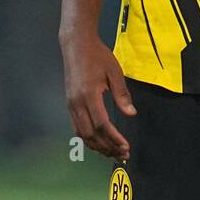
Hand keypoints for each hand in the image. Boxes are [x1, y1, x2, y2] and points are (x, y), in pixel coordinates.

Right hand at [61, 33, 135, 159]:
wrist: (77, 44)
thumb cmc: (97, 55)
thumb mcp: (114, 72)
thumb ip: (122, 94)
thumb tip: (131, 113)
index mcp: (89, 94)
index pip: (101, 124)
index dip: (114, 138)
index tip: (125, 146)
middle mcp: (77, 102)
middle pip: (91, 134)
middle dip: (107, 147)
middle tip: (122, 154)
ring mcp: (70, 104)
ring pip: (82, 134)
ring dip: (97, 146)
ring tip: (111, 152)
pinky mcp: (69, 103)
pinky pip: (76, 127)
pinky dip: (87, 138)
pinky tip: (98, 141)